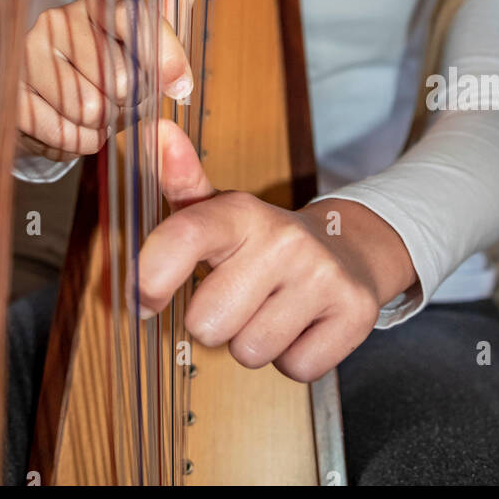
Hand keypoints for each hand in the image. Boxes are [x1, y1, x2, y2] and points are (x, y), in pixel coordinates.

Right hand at [18, 0, 211, 160]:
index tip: (180, 84)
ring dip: (104, 125)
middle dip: (130, 102)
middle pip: (119, 76)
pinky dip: (79, 142)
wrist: (52, 107)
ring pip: (92, 108)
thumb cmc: (106, 67)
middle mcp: (59, 19)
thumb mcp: (147, 30)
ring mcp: (30, 54)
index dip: (163, 56)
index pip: (134, 19)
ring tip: (94, 109)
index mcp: (98, 3)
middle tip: (118, 95)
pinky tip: (71, 124)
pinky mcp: (12, 93)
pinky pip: (66, 132)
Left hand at [136, 121, 417, 381]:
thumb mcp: (221, 213)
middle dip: (214, 322)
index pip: (185, 236)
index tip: (143, 298)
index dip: (150, 276)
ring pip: (249, 351)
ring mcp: (323, 276)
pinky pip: (294, 368)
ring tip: (270, 309)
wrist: (347, 247)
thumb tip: (154, 131)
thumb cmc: (265, 241)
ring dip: (253, 341)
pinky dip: (292, 358)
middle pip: (207, 322)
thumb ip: (180, 182)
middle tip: (237, 298)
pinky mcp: (355, 312)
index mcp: (241, 213)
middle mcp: (284, 239)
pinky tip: (301, 325)